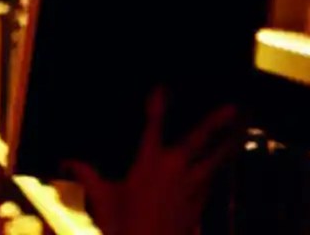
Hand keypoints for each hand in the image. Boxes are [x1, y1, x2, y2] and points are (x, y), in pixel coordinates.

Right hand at [61, 89, 239, 234]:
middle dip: (216, 122)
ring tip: (243, 128)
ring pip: (215, 159)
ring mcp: (192, 186)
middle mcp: (175, 169)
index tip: (162, 88)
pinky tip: (223, 162)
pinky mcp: (200, 202)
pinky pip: (212, 178)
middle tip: (234, 106)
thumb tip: (66, 161)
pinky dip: (218, 167)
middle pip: (199, 140)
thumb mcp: (102, 198)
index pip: (154, 126)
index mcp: (149, 163)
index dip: (157, 105)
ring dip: (229, 143)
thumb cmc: (124, 225)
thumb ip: (87, 175)